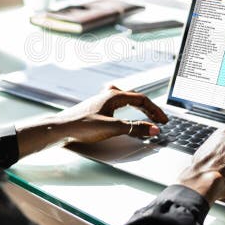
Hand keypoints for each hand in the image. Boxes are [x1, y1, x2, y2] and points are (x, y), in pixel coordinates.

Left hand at [16, 86, 167, 157]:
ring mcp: (103, 100)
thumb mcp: (112, 128)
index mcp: (114, 96)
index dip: (155, 110)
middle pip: (137, 98)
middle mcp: (109, 95)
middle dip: (150, 109)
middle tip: (160, 120)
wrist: (61, 129)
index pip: (143, 99)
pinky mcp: (98, 108)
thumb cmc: (81, 126)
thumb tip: (153, 129)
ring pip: (128, 100)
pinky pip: (121, 104)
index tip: (164, 120)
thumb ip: (135, 128)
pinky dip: (130, 109)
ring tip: (149, 117)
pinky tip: (128, 113)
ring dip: (141, 108)